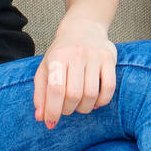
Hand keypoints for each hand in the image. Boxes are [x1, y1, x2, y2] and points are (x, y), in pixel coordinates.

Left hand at [34, 11, 117, 128]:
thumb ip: (41, 93)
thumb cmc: (62, 53)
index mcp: (58, 57)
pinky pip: (109, 88)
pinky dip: (102, 101)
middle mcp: (77, 55)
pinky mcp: (109, 58)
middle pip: (73, 95)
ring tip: (79, 106)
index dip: (52, 110)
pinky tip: (95, 102)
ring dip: (84, 108)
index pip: (55, 89)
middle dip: (68, 110)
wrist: (83, 28)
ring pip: (91, 94)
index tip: (51, 122)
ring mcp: (95, 56)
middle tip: (66, 110)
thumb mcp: (45, 69)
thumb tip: (41, 117)